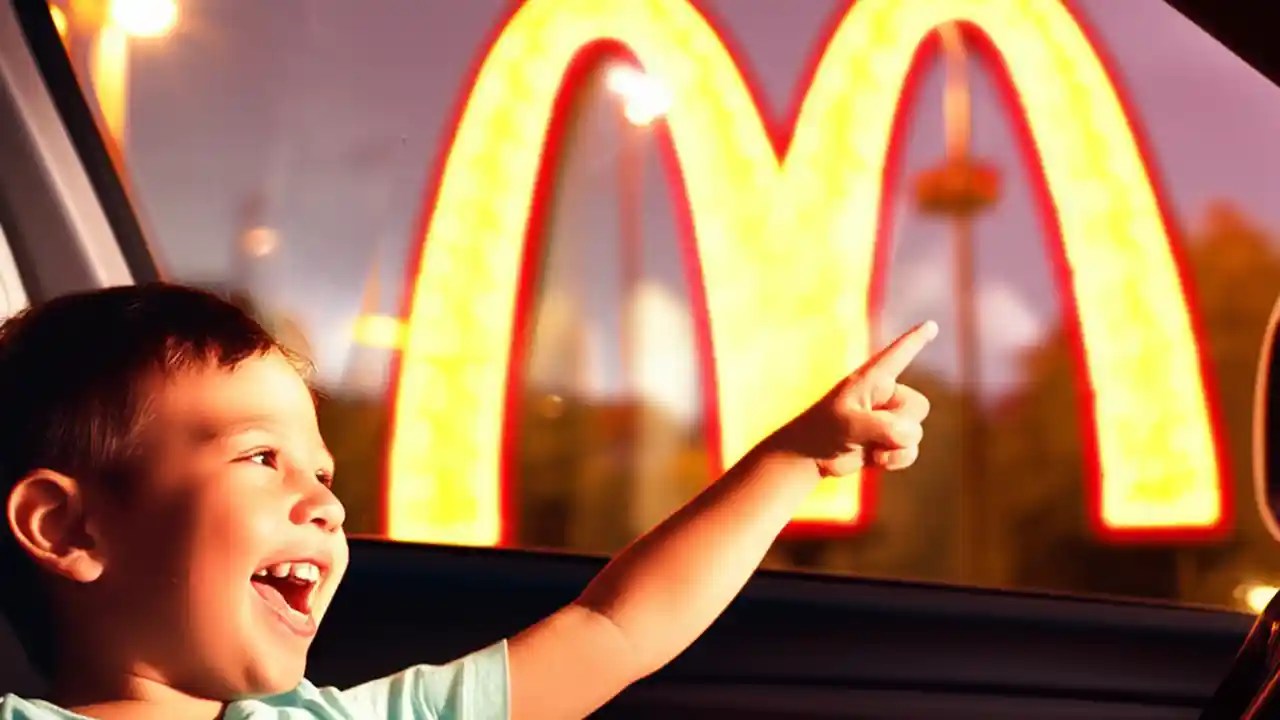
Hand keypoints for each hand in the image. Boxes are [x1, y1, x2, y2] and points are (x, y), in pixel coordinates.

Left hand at [774, 321, 937, 476]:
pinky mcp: (891, 441)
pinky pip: (911, 451)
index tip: (930, 325)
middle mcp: (885, 394)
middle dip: (899, 424)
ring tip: (866, 445)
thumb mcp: (849, 423)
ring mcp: (890, 418)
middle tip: (867, 429)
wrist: (812, 457)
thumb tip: (906, 435)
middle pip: (918, 406)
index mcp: (872, 379)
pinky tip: (875, 458)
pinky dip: (897, 459)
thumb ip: (882, 425)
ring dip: (894, 446)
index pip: (898, 355)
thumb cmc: (823, 429)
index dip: (916, 340)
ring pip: (916, 432)